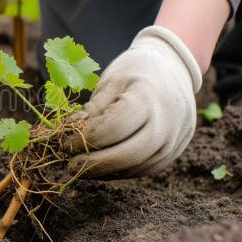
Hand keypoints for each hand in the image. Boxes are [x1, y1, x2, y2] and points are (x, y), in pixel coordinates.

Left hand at [66, 25, 201, 178]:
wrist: (175, 70)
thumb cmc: (136, 72)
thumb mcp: (111, 82)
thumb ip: (93, 110)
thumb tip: (71, 134)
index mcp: (148, 97)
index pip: (113, 129)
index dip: (86, 139)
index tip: (66, 142)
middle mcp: (167, 123)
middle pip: (128, 156)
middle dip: (94, 165)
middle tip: (71, 165)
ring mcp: (174, 141)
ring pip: (136, 168)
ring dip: (105, 171)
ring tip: (83, 165)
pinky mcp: (174, 153)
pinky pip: (144, 169)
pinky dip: (120, 171)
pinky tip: (102, 165)